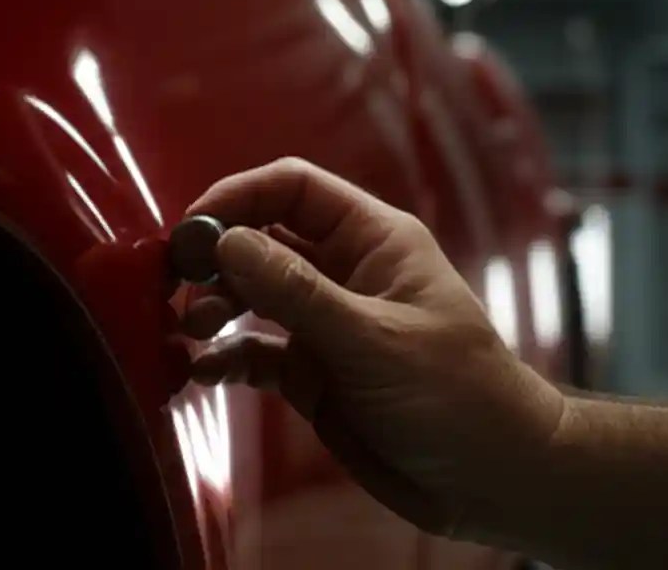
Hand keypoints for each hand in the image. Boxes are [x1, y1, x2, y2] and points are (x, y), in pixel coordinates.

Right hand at [180, 158, 565, 542]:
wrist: (491, 479)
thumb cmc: (456, 394)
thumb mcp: (372, 339)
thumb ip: (296, 292)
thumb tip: (226, 241)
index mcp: (373, 240)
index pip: (295, 189)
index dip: (240, 196)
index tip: (193, 227)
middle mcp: (344, 273)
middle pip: (263, 239)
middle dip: (217, 255)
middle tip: (176, 283)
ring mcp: (325, 323)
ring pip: (251, 295)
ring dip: (215, 307)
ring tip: (190, 329)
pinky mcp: (312, 373)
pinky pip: (255, 352)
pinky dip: (227, 357)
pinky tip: (204, 372)